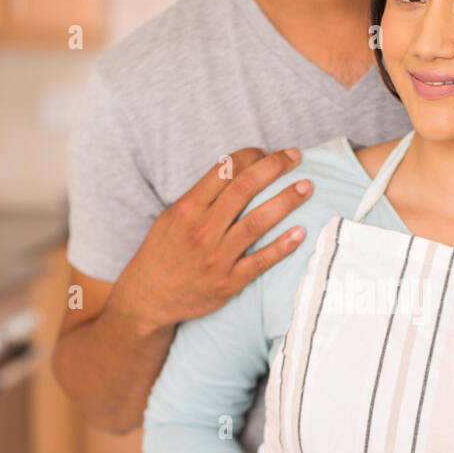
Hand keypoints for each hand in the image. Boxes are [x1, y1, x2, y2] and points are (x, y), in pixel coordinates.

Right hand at [113, 147, 311, 330]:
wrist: (147, 300)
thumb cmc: (162, 254)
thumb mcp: (171, 218)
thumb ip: (201, 198)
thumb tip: (235, 172)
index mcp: (187, 208)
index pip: (224, 170)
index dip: (251, 156)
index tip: (268, 152)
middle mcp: (202, 230)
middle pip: (244, 189)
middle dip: (274, 167)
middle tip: (296, 157)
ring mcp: (216, 257)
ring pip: (257, 222)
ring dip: (286, 201)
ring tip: (306, 186)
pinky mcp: (227, 283)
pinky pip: (260, 261)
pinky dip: (282, 246)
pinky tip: (300, 232)